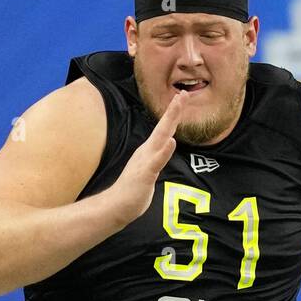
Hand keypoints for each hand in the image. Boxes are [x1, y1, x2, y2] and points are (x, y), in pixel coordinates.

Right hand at [107, 90, 190, 224]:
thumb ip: (156, 161)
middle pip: (163, 128)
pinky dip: (164, 151)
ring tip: (178, 106)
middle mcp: (147, 152)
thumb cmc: (133, 192)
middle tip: (183, 94)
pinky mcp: (145, 174)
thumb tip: (162, 155)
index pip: (164, 131)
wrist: (117, 206)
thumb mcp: (149, 172)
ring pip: (161, 138)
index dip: (173, 115)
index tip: (181, 99)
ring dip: (170, 121)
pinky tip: (171, 142)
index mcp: (149, 151)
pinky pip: (157, 162)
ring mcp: (146, 161)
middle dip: (174, 111)